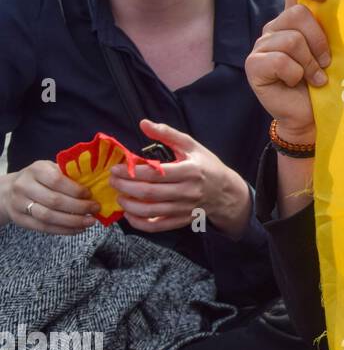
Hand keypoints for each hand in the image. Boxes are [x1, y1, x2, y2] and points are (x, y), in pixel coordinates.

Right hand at [0, 160, 98, 233]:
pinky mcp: (20, 219)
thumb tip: (95, 185)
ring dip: (73, 221)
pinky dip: (64, 230)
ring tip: (90, 222)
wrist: (10, 191)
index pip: (57, 180)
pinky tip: (79, 229)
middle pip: (54, 201)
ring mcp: (20, 204)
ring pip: (48, 216)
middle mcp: (25, 186)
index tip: (90, 195)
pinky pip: (44, 228)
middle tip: (95, 209)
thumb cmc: (39, 179)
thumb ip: (68, 175)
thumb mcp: (51, 169)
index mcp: (36, 170)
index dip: (75, 190)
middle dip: (79, 207)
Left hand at [107, 120, 250, 235]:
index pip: (155, 174)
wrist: (225, 192)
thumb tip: (143, 123)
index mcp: (190, 171)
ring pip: (150, 211)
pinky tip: (129, 213)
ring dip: (128, 205)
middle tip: (113, 180)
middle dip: (125, 187)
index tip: (116, 168)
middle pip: (149, 193)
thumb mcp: (192, 146)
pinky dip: (139, 223)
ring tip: (119, 195)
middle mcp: (188, 192)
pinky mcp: (181, 220)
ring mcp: (184, 208)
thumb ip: (167, 134)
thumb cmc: (206, 166)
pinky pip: (156, 226)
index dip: (131, 172)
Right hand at [245, 0, 331, 146]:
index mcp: (293, 20)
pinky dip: (296, 74)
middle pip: (298, 14)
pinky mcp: (254, 65)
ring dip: (310, 63)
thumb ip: (330, 31)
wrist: (311, 117)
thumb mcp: (331, 53)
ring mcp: (262, 46)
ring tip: (315, 78)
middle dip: (319, 40)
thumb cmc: (324, 85)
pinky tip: (298, 83)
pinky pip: (281, 61)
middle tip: (327, 62)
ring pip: (292, 40)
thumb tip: (342, 7)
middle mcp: (275, 28)